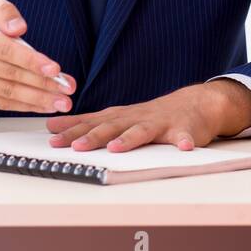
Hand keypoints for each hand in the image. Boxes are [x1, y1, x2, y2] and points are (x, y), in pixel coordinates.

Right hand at [0, 0, 75, 113]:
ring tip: (60, 102)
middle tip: (67, 90)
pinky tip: (41, 105)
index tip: (55, 70)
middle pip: (10, 76)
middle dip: (43, 85)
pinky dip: (21, 105)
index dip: (32, 62)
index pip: (6, 51)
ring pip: (6, 93)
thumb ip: (4, 9)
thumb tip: (19, 28)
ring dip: (36, 100)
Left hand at [45, 80, 250, 152]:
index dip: (73, 129)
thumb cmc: (155, 114)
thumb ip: (93, 123)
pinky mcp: (186, 129)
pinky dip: (185, 140)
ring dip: (130, 139)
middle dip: (93, 137)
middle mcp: (138, 117)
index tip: (52, 134)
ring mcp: (162, 123)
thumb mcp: (122, 117)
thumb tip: (55, 127)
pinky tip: (185, 147)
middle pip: (112, 127)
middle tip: (75, 146)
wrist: (198, 103)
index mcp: (123, 117)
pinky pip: (186, 136)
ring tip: (117, 148)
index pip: (93, 122)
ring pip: (143, 131)